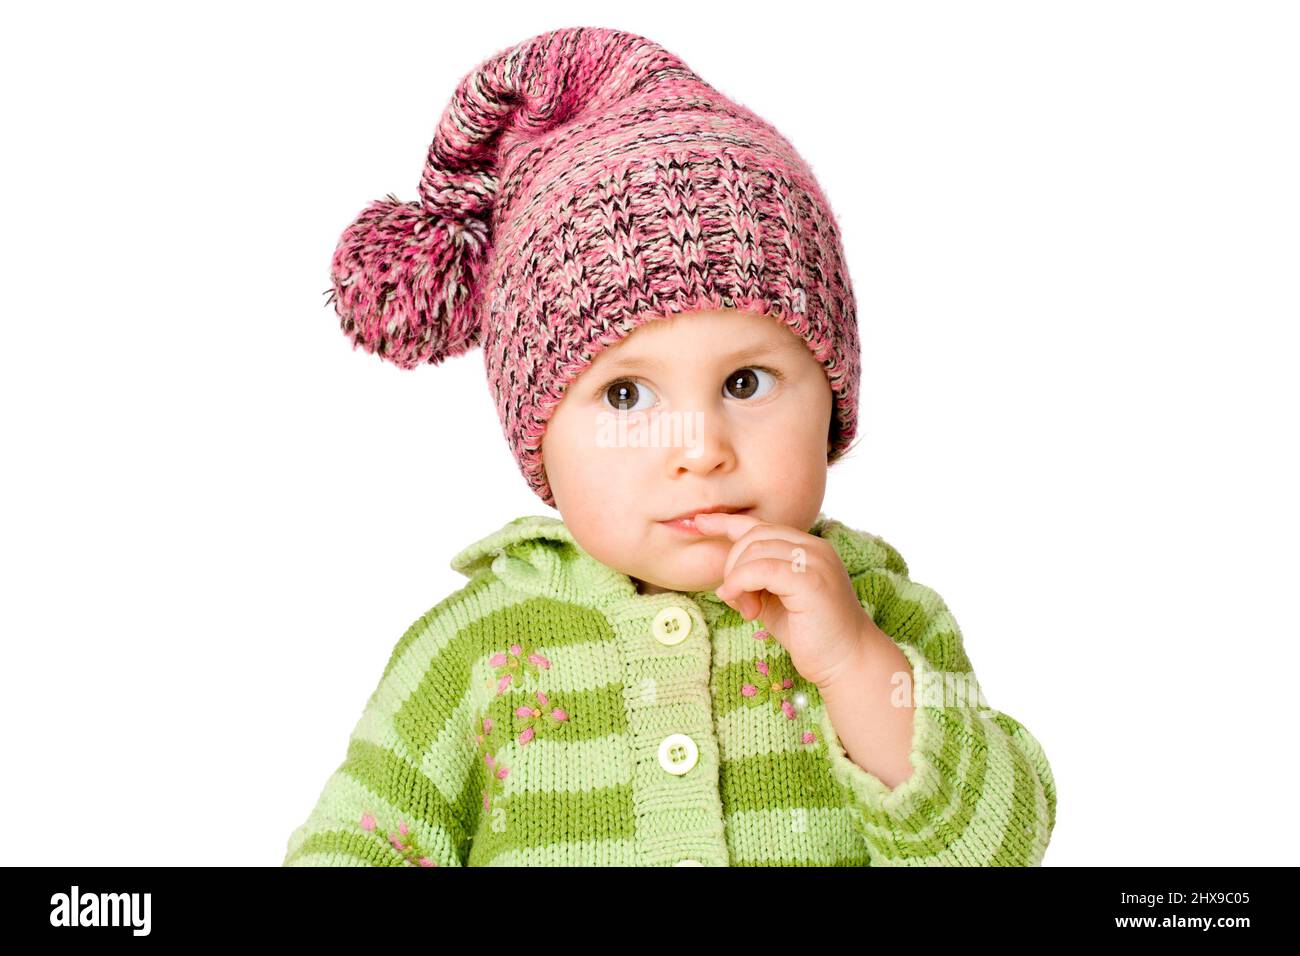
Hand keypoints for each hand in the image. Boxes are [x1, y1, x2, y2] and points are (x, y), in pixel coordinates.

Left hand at [693, 511, 886, 690]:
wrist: (847, 661)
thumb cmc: (812, 634)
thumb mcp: (775, 600)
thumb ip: (756, 581)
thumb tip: (726, 578)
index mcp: (807, 548)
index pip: (761, 525)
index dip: (727, 523)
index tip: (700, 523)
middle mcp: (814, 547)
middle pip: (753, 536)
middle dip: (733, 566)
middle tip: (738, 601)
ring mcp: (815, 561)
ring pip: (755, 550)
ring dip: (738, 580)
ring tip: (747, 610)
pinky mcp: (811, 581)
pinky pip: (762, 569)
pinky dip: (742, 584)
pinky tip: (746, 607)